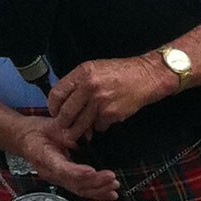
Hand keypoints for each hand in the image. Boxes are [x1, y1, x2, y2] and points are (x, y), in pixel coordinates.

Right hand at [10, 114, 119, 200]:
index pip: (61, 168)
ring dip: (98, 190)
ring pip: (78, 189)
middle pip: (74, 183)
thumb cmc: (34, 131)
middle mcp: (50, 172)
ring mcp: (57, 178)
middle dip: (95, 182)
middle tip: (111, 178)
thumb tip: (79, 137)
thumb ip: (64, 131)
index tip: (92, 171)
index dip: (77, 172)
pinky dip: (96, 192)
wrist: (23, 139)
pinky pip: (80, 189)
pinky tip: (109, 194)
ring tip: (113, 186)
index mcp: (44, 157)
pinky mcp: (64, 180)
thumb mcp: (49, 125)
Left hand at [46, 55, 165, 143]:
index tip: (55, 113)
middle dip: (63, 124)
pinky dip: (98, 127)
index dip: (53, 107)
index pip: (57, 94)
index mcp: (82, 73)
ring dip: (79, 131)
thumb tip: (64, 102)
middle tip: (63, 128)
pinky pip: (98, 126)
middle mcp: (89, 87)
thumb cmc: (121, 73)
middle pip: (66, 113)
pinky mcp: (112, 114)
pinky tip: (103, 120)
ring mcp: (101, 102)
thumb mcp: (95, 69)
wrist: (147, 76)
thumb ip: (78, 83)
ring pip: (81, 124)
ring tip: (80, 132)